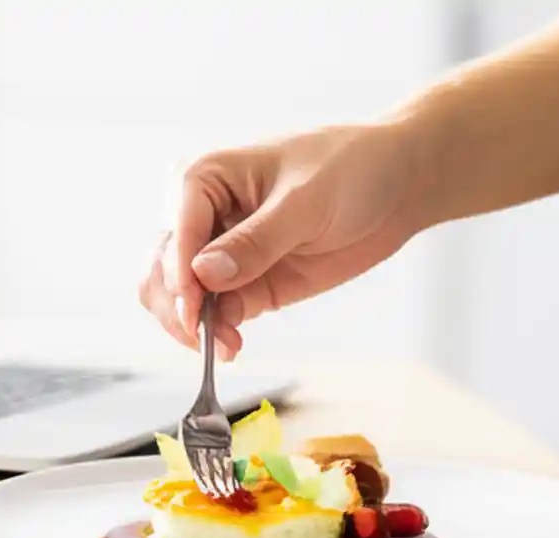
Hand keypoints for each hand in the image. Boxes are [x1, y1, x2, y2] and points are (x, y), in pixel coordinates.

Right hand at [138, 121, 430, 359]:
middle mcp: (202, 216)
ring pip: (178, 298)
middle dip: (178, 305)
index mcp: (204, 178)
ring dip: (191, 327)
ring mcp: (222, 254)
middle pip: (161, 268)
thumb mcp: (305, 202)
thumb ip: (255, 241)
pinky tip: (231, 346)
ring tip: (224, 345)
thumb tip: (204, 275)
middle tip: (207, 335)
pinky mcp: (245, 284)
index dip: (178, 272)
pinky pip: (214, 315)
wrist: (397, 186)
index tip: (195, 308)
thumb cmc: (351, 168)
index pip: (175, 229)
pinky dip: (214, 335)